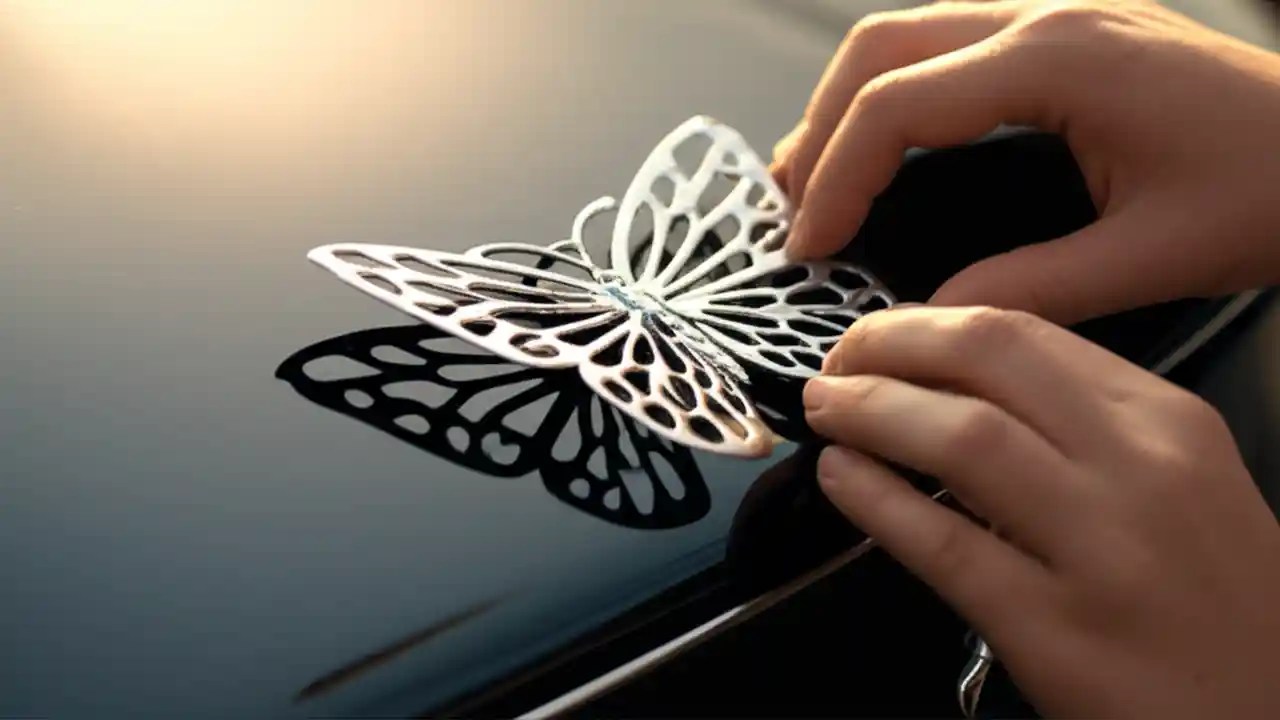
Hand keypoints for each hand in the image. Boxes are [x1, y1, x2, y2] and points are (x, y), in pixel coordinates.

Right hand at [774, 0, 1279, 325]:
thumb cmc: (1279, 186)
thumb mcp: (1152, 254)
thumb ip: (1028, 289)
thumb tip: (931, 317)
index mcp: (1057, 60)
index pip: (897, 106)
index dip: (834, 180)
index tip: (807, 247)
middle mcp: (1044, 18)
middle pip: (876, 49)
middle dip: (817, 130)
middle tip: (792, 212)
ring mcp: (1054, 16)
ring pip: (903, 37)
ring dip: (846, 106)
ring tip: (817, 181)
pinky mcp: (1065, 34)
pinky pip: (944, 46)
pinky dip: (894, 97)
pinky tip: (887, 148)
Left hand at [804, 305, 1279, 718]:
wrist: (1273, 715)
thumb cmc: (1215, 598)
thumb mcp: (1179, 482)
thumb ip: (1086, 426)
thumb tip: (955, 385)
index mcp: (1168, 420)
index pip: (1026, 332)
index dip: (927, 323)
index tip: (878, 334)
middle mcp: (1139, 468)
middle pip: (986, 358)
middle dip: (887, 345)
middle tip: (837, 360)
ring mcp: (1100, 549)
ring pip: (960, 437)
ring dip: (870, 410)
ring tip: (826, 410)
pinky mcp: (1055, 630)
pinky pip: (943, 545)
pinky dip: (875, 501)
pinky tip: (840, 479)